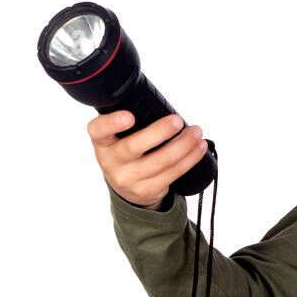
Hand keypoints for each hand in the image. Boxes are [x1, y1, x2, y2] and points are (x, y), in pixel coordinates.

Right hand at [88, 111, 207, 210]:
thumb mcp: (119, 136)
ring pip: (159, 161)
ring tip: (196, 132)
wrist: (126, 187)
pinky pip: (172, 173)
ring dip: (183, 145)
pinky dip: (189, 159)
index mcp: (102, 141)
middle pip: (133, 147)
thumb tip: (165, 107)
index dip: (112, 123)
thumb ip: (132, 121)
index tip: (130, 116)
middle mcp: (110, 161)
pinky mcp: (146, 190)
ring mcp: (127, 178)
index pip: (98, 130)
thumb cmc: (126, 151)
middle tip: (177, 120)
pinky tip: (198, 148)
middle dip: (159, 132)